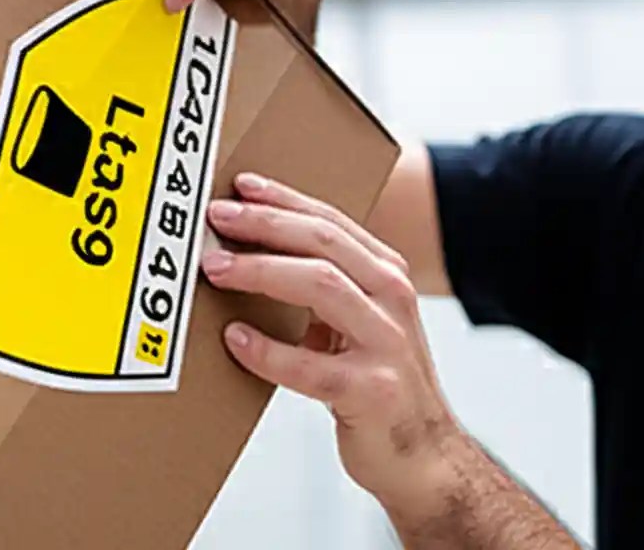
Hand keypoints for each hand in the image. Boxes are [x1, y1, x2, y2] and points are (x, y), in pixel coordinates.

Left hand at [202, 173, 464, 509]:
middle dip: (266, 224)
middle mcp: (393, 299)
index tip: (241, 187)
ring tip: (218, 269)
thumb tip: (255, 255)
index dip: (284, 200)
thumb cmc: (381, 386)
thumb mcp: (363, 323)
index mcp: (388, 276)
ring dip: (262, 271)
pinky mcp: (372, 391)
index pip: (332, 221)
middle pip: (324, 241)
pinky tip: (236, 339)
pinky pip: (310, 365)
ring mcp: (387, 344)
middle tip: (218, 217)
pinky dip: (267, 350)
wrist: (424, 456)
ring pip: (321, 285)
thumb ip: (328, 290)